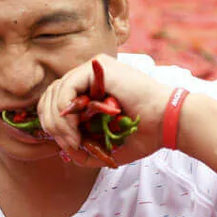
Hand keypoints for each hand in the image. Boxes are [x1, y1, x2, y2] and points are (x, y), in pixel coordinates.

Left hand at [36, 54, 173, 166]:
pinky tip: (76, 129)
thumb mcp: (106, 146)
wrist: (166, 123)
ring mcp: (92, 69)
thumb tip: (61, 147)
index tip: (70, 146)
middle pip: (50, 96)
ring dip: (59, 123)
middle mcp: (88, 76)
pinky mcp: (97, 67)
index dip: (54, 126)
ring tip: (75, 141)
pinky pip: (65, 89)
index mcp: (90, 90)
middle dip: (52, 126)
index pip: (55, 102)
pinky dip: (64, 113)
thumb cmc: (143, 135)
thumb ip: (83, 148)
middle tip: (70, 145)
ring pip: (54, 93)